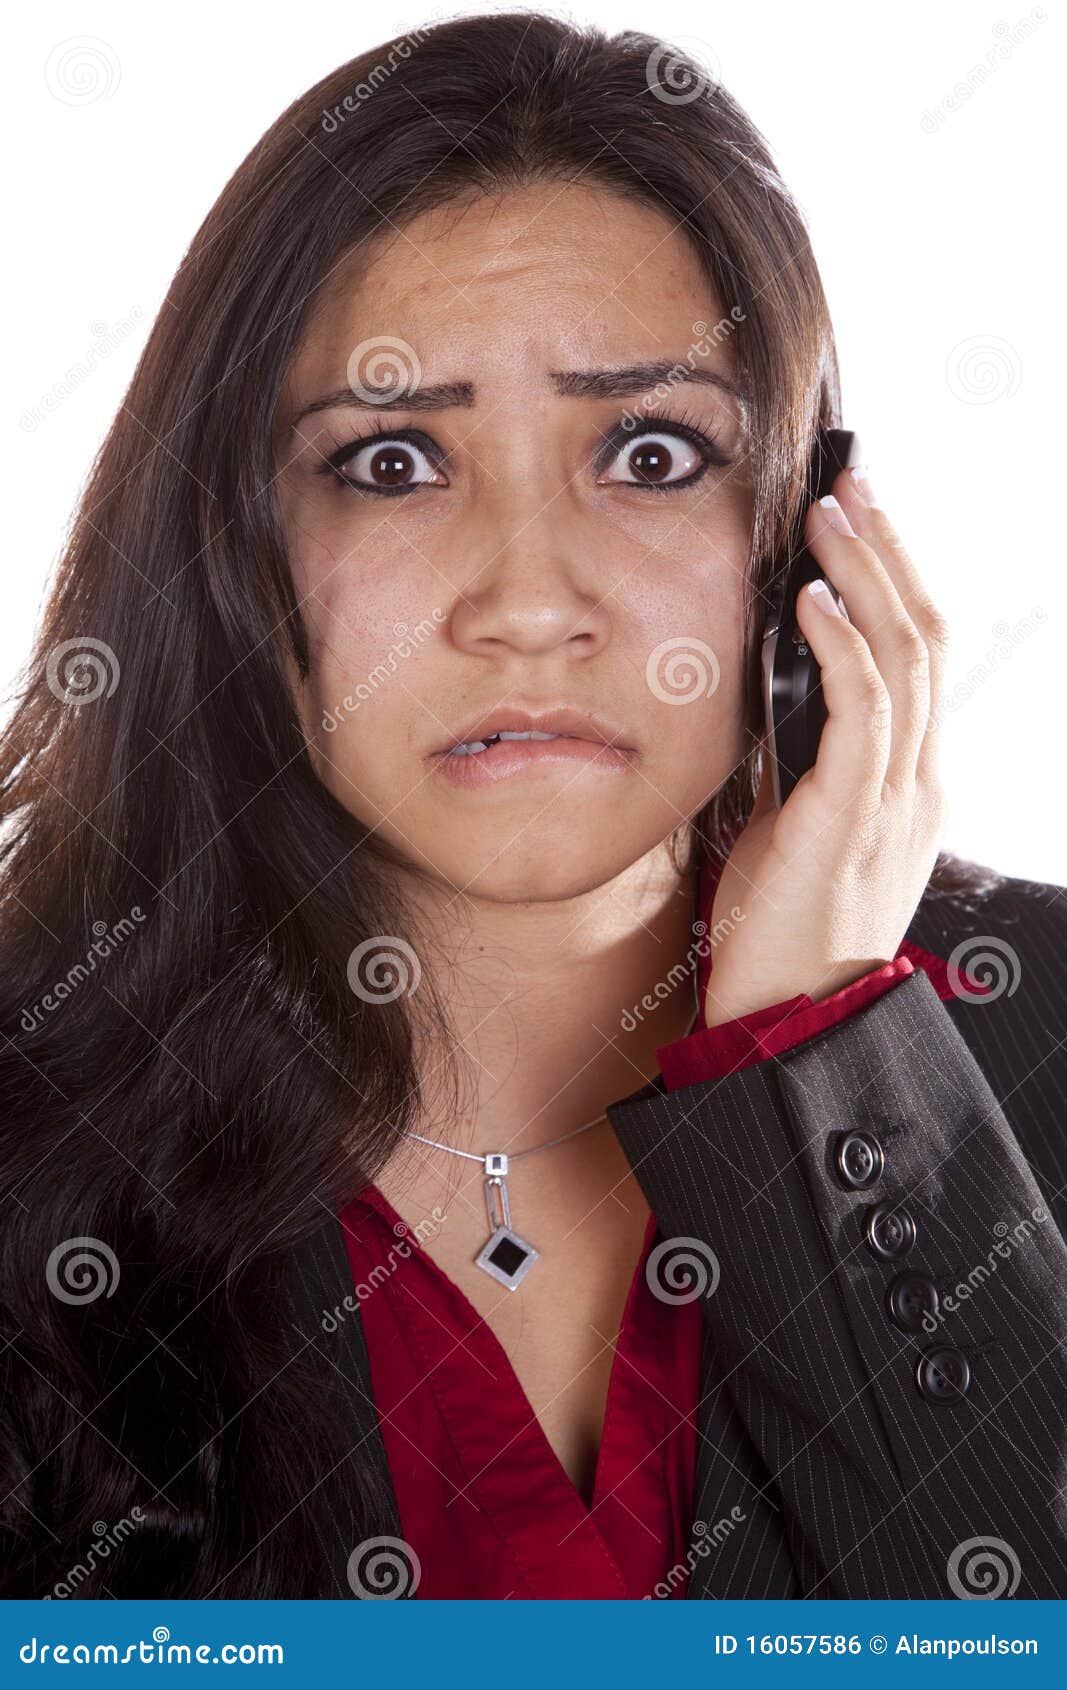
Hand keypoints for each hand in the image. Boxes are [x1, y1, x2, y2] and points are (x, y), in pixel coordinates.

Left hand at [704, 467, 948, 1027]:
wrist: (791, 1023)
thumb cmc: (780, 931)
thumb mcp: (791, 827)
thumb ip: (794, 764)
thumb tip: (762, 694)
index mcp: (905, 780)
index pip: (916, 656)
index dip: (892, 578)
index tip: (857, 516)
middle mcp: (916, 780)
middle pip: (923, 637)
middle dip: (887, 550)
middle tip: (853, 482)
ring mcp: (895, 799)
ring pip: (904, 658)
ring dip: (866, 575)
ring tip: (832, 512)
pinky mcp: (853, 819)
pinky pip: (862, 713)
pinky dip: (843, 645)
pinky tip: (811, 599)